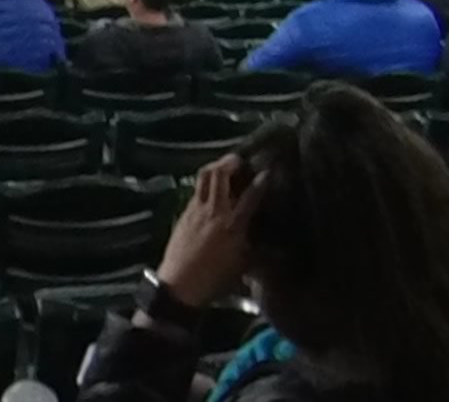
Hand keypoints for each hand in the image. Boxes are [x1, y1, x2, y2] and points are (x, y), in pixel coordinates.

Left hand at [156, 155, 263, 307]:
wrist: (179, 287)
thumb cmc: (214, 280)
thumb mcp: (243, 266)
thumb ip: (256, 248)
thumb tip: (270, 241)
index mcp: (232, 225)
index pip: (250, 195)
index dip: (261, 181)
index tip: (268, 172)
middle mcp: (214, 211)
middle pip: (220, 173)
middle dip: (232, 161)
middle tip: (241, 161)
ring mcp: (195, 209)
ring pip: (204, 176)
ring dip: (216, 166)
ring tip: (226, 167)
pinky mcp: (183, 213)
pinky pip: (197, 190)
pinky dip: (206, 183)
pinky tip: (212, 191)